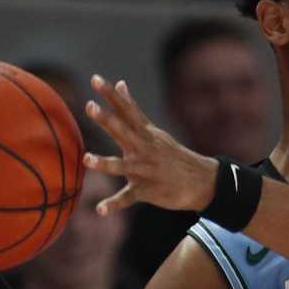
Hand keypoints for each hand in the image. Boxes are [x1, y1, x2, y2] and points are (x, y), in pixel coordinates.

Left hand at [84, 76, 215, 217]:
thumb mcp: (153, 130)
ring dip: (105, 163)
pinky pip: (128, 198)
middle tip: (90, 107)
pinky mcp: (147, 191)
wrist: (202, 182)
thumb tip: (121, 83)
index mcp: (144, 134)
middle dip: (107, 120)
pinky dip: (114, 204)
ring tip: (87, 159)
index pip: (126, 109)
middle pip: (123, 132)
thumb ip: (132, 109)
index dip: (111, 94)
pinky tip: (99, 209)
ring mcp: (145, 171)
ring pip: (122, 166)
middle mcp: (144, 149)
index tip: (95, 79)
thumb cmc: (171, 155)